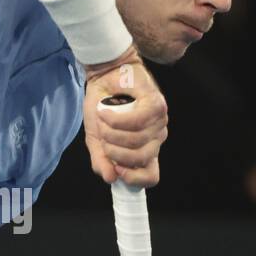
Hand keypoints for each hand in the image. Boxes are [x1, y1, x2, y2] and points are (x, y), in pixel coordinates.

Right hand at [82, 45, 167, 187]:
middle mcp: (155, 139)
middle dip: (114, 151)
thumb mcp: (96, 138)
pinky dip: (116, 119)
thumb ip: (101, 160)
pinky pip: (137, 122)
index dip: (134, 179)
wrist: (103, 77)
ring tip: (103, 120)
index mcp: (143, 150)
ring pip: (137, 141)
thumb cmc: (102, 106)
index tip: (116, 169)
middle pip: (140, 159)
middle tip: (103, 136)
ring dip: (112, 132)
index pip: (151, 176)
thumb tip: (110, 178)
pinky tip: (106, 112)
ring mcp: (159, 122)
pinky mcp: (156, 104)